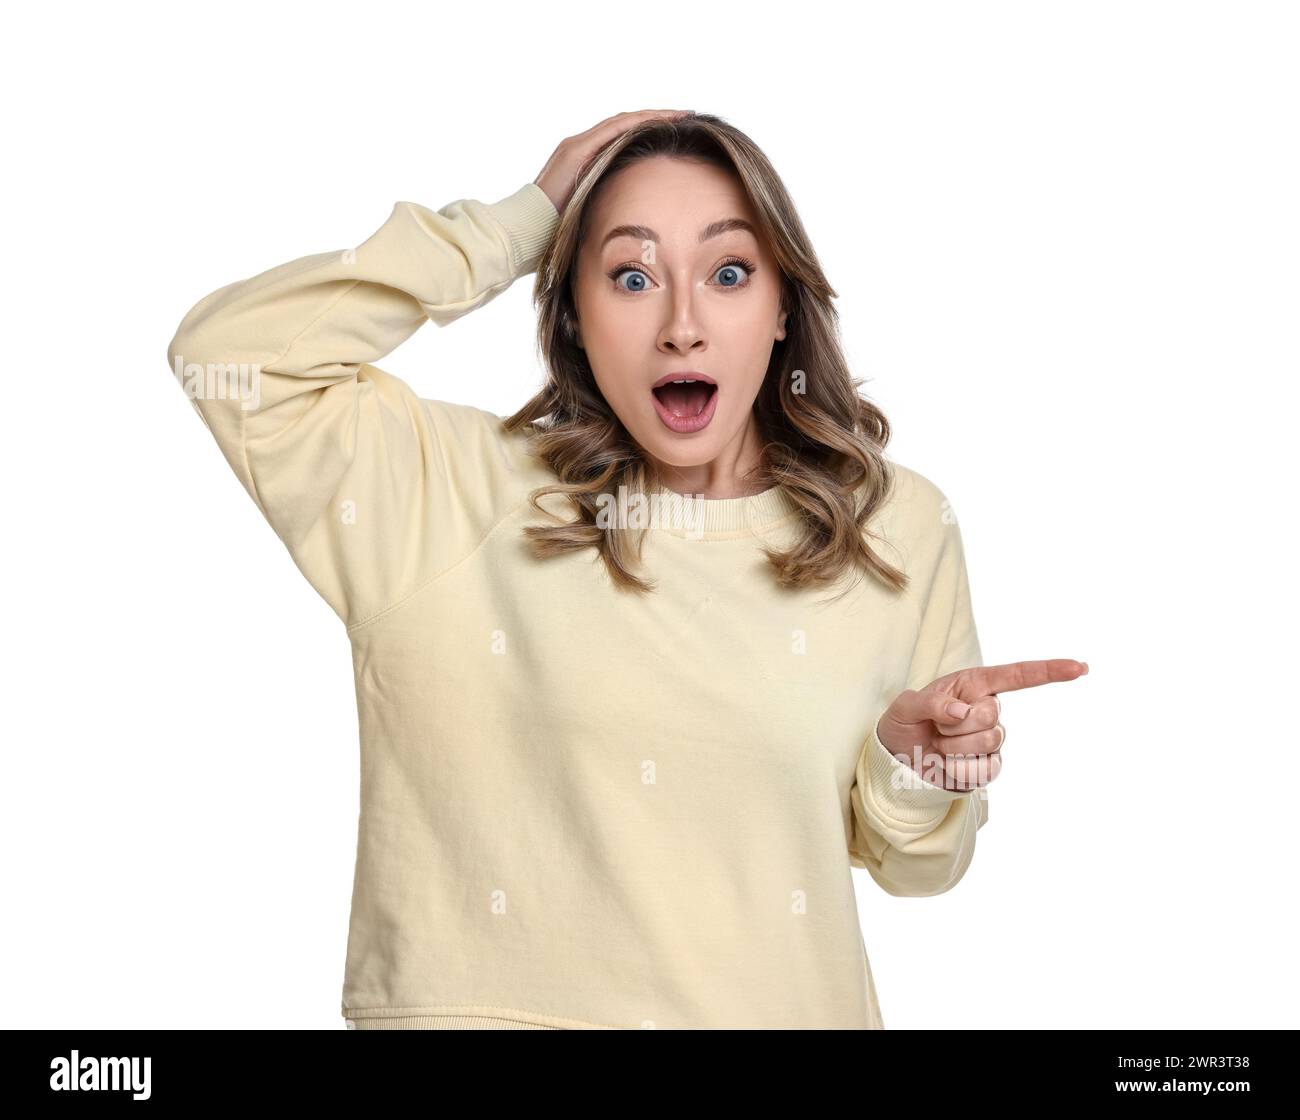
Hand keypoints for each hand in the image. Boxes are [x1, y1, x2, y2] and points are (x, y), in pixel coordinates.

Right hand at [534, 109, 692, 214]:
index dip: (648, 130)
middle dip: (656, 118)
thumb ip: (606, 204)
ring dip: (653, 116)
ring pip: (622, 122)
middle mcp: (580, 146)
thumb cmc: (555, 230)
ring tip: (680, 115)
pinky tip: (660, 120)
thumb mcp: (589, 212)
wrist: (527, 228)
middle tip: (684, 116)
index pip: (621, 137)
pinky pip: (613, 130)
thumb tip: (630, 218)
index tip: (674, 130)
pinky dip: (638, 123)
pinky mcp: (575, 150)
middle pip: (625, 124)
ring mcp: (577, 146)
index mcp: (583, 159)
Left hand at [877, 659, 1088, 791]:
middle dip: (955, 725)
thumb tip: (962, 711)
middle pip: (990, 716)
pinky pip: (984, 770)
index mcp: (973, 685)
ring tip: (939, 744)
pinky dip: (958, 769)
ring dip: (953, 747)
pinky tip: (946, 764)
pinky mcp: (989, 767)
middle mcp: (989, 710)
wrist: (898, 760)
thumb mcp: (904, 707)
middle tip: (936, 728)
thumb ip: (929, 702)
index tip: (1079, 668)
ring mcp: (992, 740)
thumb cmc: (904, 724)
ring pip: (987, 743)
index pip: (1017, 676)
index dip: (1048, 671)